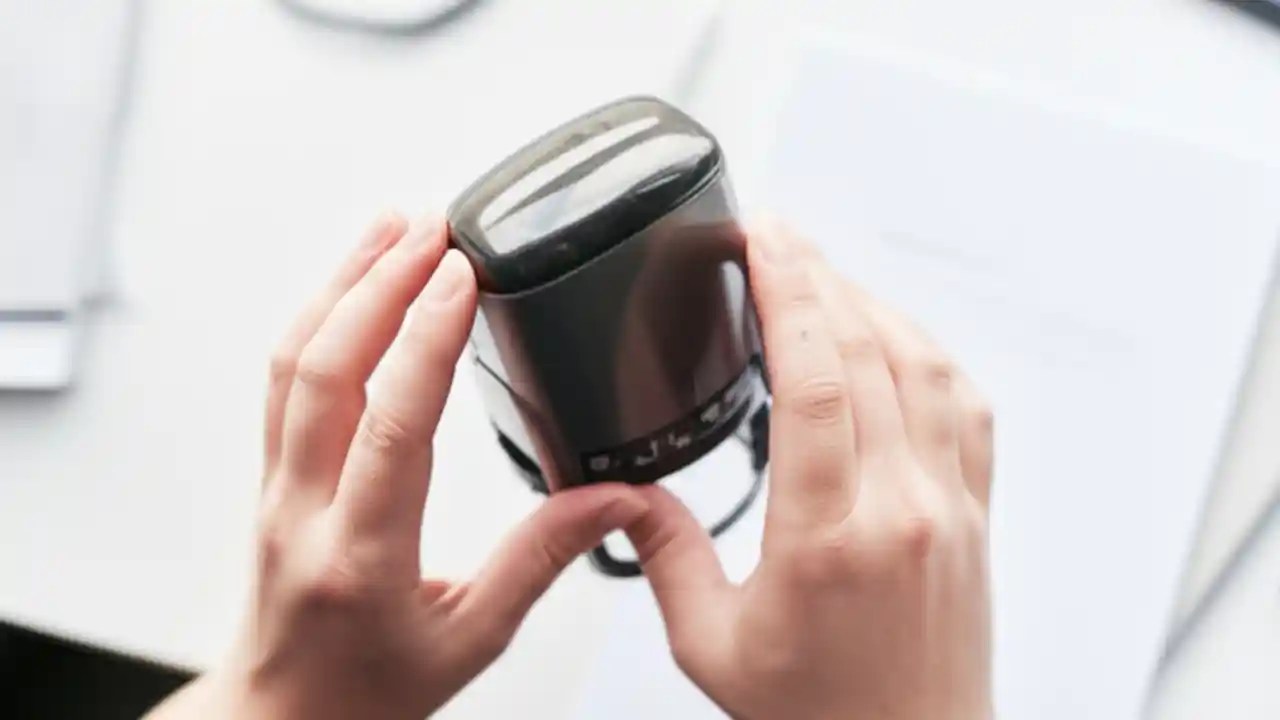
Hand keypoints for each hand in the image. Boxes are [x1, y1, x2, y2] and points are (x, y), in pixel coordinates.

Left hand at [147, 213, 647, 719]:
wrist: (283, 715)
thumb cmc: (371, 692)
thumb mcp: (472, 640)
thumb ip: (542, 560)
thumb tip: (615, 498)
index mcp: (363, 556)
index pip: (391, 428)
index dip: (425, 341)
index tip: (462, 273)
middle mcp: (305, 511)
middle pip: (325, 373)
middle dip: (377, 283)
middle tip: (432, 225)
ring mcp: (276, 488)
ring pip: (292, 365)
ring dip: (341, 284)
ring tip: (390, 225)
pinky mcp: (271, 474)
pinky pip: (285, 381)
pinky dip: (319, 316)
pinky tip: (353, 281)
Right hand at [626, 224, 993, 719]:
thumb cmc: (819, 715)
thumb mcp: (711, 645)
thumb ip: (663, 556)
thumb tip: (628, 492)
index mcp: (826, 540)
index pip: (815, 382)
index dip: (789, 292)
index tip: (760, 239)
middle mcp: (901, 511)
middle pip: (867, 353)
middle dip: (818, 276)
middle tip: (776, 235)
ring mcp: (949, 506)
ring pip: (924, 365)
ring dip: (871, 304)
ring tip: (822, 273)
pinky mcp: (975, 512)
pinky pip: (965, 404)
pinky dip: (925, 351)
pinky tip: (892, 334)